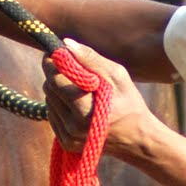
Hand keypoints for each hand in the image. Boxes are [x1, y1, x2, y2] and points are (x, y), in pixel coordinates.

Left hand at [42, 40, 150, 157]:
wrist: (136, 139)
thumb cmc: (129, 103)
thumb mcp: (117, 76)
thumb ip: (91, 59)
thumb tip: (66, 43)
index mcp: (87, 110)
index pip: (55, 80)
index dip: (52, 62)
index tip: (55, 51)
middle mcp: (74, 126)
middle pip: (49, 88)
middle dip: (56, 74)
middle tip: (69, 67)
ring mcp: (69, 136)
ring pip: (48, 100)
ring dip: (57, 89)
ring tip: (78, 88)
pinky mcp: (66, 142)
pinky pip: (52, 114)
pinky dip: (60, 104)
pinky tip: (76, 103)